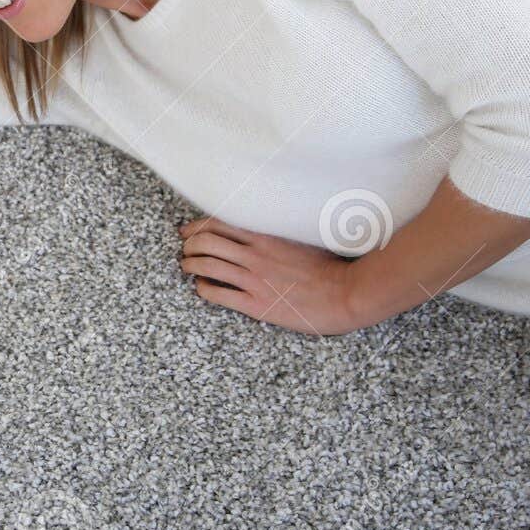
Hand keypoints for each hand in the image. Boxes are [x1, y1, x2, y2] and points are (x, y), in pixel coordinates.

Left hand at [177, 214, 361, 335]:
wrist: (344, 294)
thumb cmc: (327, 268)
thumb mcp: (299, 240)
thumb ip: (275, 234)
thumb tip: (256, 230)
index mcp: (265, 237)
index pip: (219, 224)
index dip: (196, 227)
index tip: (187, 231)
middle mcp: (254, 255)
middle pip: (206, 242)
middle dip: (189, 245)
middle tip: (185, 250)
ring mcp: (254, 280)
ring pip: (207, 265)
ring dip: (190, 265)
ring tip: (187, 267)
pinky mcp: (256, 304)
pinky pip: (219, 294)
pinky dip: (203, 289)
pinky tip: (202, 288)